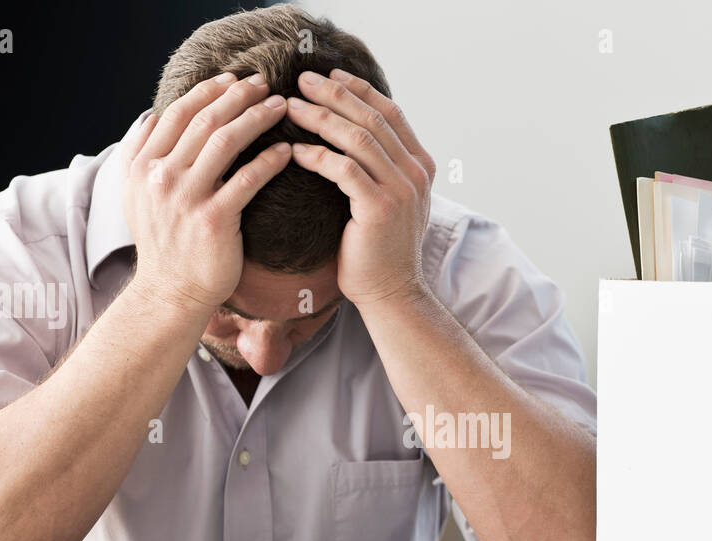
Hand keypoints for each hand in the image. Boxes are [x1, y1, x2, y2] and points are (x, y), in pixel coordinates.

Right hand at [122, 72, 291, 313]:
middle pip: (204, 120)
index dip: (208, 91)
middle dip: (238, 95)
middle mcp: (160, 176)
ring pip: (226, 141)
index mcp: (141, 164)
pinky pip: (248, 179)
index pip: (178, 113)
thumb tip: (153, 116)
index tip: (233, 80)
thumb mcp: (137, 196)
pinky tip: (288, 150)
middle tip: (265, 83)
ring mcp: (186, 198)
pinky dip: (270, 160)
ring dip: (257, 117)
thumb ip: (142, 155)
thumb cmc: (164, 244)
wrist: (170, 293)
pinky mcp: (214, 220)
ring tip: (281, 107)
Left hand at [285, 69, 436, 308]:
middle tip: (301, 80)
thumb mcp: (388, 200)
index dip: (359, 89)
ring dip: (321, 118)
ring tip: (291, 106)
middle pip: (372, 118)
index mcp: (420, 165)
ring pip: (359, 138)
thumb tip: (351, 134)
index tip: (329, 75)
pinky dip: (318, 156)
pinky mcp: (380, 209)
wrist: (390, 293)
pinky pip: (344, 170)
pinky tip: (294, 150)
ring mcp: (401, 190)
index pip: (390, 112)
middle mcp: (416, 173)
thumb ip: (380, 167)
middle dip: (334, 94)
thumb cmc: (379, 249)